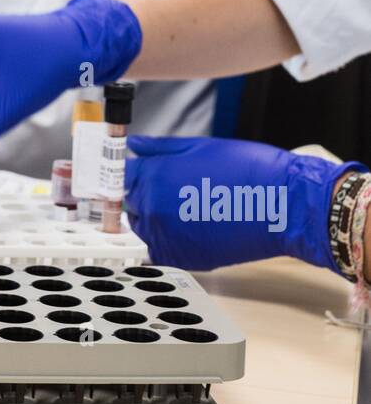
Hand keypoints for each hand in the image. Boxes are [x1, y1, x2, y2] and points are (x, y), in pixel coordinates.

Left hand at [124, 135, 363, 272]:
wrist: (282, 204)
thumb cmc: (247, 169)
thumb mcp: (198, 146)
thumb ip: (160, 148)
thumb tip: (135, 144)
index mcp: (154, 177)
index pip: (122, 177)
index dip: (131, 172)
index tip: (139, 171)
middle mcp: (154, 210)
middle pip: (130, 203)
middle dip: (142, 194)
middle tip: (171, 187)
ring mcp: (168, 238)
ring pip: (144, 229)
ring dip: (154, 218)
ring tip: (185, 205)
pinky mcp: (185, 259)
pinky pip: (161, 251)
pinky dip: (168, 241)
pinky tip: (190, 227)